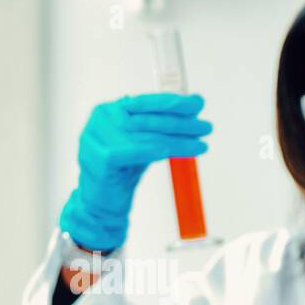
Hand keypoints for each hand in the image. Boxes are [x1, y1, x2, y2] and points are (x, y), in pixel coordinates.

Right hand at [59, 93, 211, 251]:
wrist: (101, 202)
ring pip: (148, 137)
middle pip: (150, 119)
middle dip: (181, 123)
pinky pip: (136, 152)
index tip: (197, 104)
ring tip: (201, 144)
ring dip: (179, 140)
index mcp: (110, 110)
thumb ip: (159, 129)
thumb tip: (191, 113)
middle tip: (206, 127)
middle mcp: (102, 119)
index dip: (173, 103)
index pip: (146, 102)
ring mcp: (98, 137)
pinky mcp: (101, 157)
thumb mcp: (141, 144)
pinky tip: (176, 151)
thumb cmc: (122, 171)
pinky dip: (157, 150)